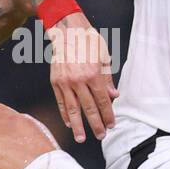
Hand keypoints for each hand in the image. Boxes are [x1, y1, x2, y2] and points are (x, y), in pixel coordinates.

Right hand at [48, 10, 116, 142]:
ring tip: (81, 138)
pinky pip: (61, 101)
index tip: (111, 125)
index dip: (108, 115)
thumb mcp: (104, 57)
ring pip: (73, 109)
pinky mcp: (55, 81)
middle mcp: (79, 80)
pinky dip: (65, 114)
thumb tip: (114, 96)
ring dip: (78, 125)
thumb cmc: (89, 41)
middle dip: (96, 124)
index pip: (103, 101)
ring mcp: (65, 82)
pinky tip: (70, 123)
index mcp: (93, 74)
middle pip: (89, 108)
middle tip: (100, 136)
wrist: (67, 30)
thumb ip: (107, 79)